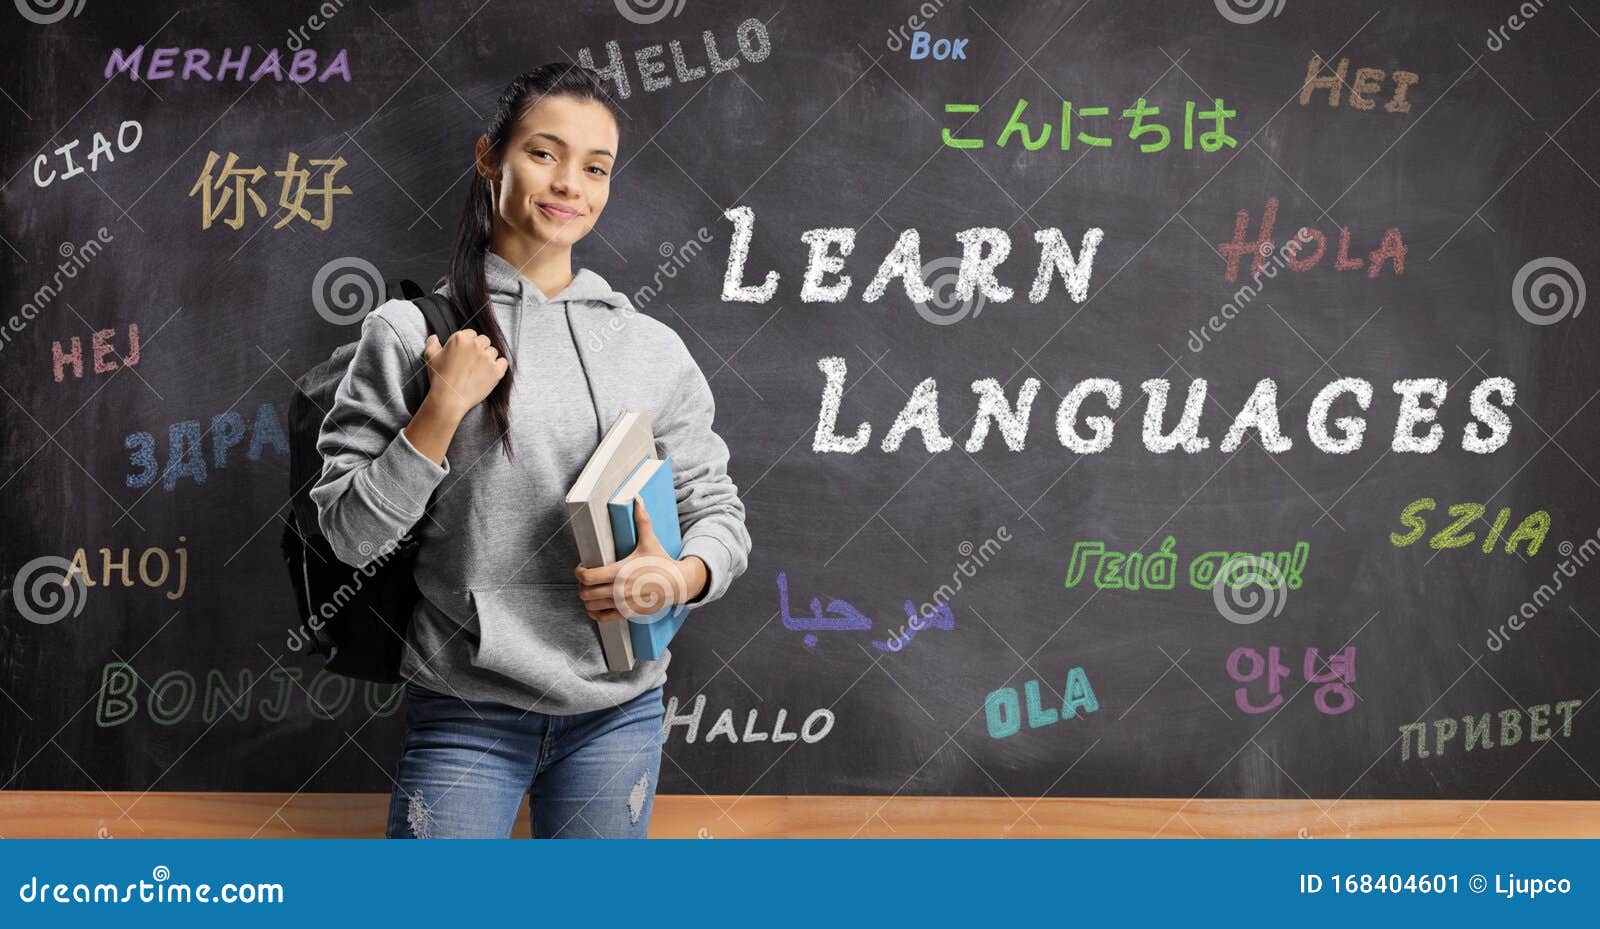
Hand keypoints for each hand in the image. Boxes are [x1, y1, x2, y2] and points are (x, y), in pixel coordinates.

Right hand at [422, 329, 507, 419]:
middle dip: (479, 349)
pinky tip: (489, 372)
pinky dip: (498, 366)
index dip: (468, 344)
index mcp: (461, 338)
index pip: (472, 334)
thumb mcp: (431, 357)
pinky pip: (503, 362)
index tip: (465, 353)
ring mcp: (487, 358)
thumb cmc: (440, 378)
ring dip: (488, 358)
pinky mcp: (496, 370)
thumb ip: (432, 343)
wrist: (449, 399)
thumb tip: (434, 337)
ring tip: (478, 370)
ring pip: (493, 351)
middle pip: (484, 340)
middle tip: (472, 362)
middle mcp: (476, 345)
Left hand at [575, 497, 706, 622]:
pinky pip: (603, 618)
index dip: (579, 571)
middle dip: (581, 585)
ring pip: (591, 606)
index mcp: (620, 571)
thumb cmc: (662, 562)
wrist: (678, 584)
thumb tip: (638, 498)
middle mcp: (619, 590)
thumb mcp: (650, 541)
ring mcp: (623, 603)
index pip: (587, 576)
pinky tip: (596, 606)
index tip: (582, 566)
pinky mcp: (628, 613)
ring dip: (587, 599)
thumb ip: (642, 520)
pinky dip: (595, 614)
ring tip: (591, 590)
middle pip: (585, 593)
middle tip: (586, 578)